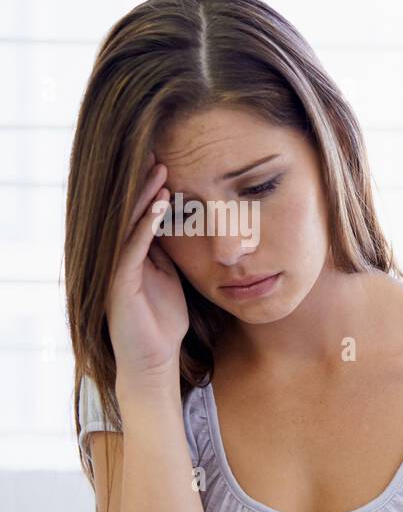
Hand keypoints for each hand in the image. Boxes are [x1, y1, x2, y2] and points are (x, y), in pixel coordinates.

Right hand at [106, 154, 188, 386]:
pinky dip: (146, 223)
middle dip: (143, 183)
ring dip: (145, 196)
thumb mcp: (170, 276)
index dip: (148, 188)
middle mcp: (116, 257)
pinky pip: (133, 246)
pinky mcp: (119, 282)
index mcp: (128, 254)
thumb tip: (178, 224)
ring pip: (127, 224)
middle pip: (127, 212)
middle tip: (158, 153)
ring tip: (161, 170)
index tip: (164, 161)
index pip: (136, 213)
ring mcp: (115, 268)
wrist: (155, 358)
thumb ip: (167, 251)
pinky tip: (160, 204)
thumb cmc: (164, 320)